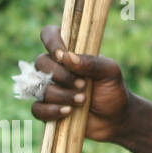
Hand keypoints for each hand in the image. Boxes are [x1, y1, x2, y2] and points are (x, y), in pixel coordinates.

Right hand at [31, 25, 132, 142]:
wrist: (115, 118)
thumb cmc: (113, 89)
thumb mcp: (111, 72)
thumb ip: (92, 62)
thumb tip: (67, 57)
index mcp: (70, 52)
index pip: (50, 34)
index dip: (51, 41)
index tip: (62, 55)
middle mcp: (55, 67)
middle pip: (41, 62)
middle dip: (61, 75)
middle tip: (83, 85)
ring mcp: (48, 88)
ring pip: (40, 87)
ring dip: (62, 95)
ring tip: (83, 100)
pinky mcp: (46, 108)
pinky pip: (37, 108)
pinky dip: (52, 111)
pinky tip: (68, 112)